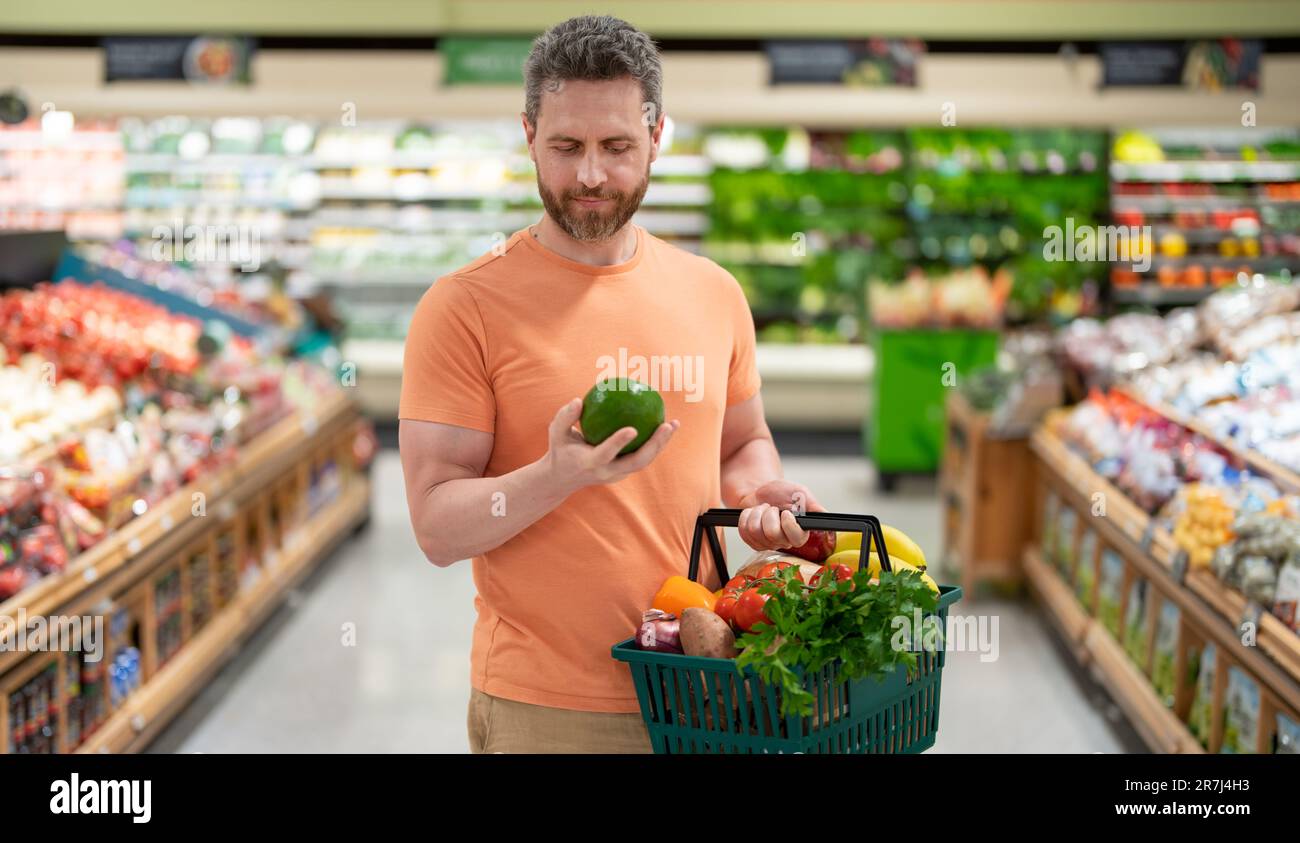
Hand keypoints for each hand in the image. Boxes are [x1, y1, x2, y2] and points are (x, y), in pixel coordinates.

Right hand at [543, 397, 677, 493]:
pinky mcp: (623, 473)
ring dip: (661, 444)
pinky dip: (655, 444)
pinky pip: (642, 457)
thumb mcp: (555, 433)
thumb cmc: (560, 449)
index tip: (633, 428)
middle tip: (666, 424)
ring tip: (673, 424)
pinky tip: (664, 426)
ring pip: (644, 462)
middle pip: (636, 462)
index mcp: (590, 463)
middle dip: (654, 445)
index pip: (606, 454)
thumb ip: (565, 416)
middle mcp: (607, 472)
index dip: (619, 442)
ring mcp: (617, 475)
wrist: (562, 479)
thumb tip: (579, 400)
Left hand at [737, 480, 823, 550]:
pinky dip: (746, 516)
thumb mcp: (801, 493)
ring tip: (763, 508)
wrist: (760, 490)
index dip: (788, 524)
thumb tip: (826, 516)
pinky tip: (753, 513)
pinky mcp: (753, 542)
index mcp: (800, 532)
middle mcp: (785, 541)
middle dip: (769, 514)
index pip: (796, 538)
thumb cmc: (781, 492)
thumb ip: (813, 505)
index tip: (786, 511)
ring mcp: (768, 543)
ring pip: (756, 532)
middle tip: (772, 507)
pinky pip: (744, 532)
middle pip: (773, 534)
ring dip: (757, 513)